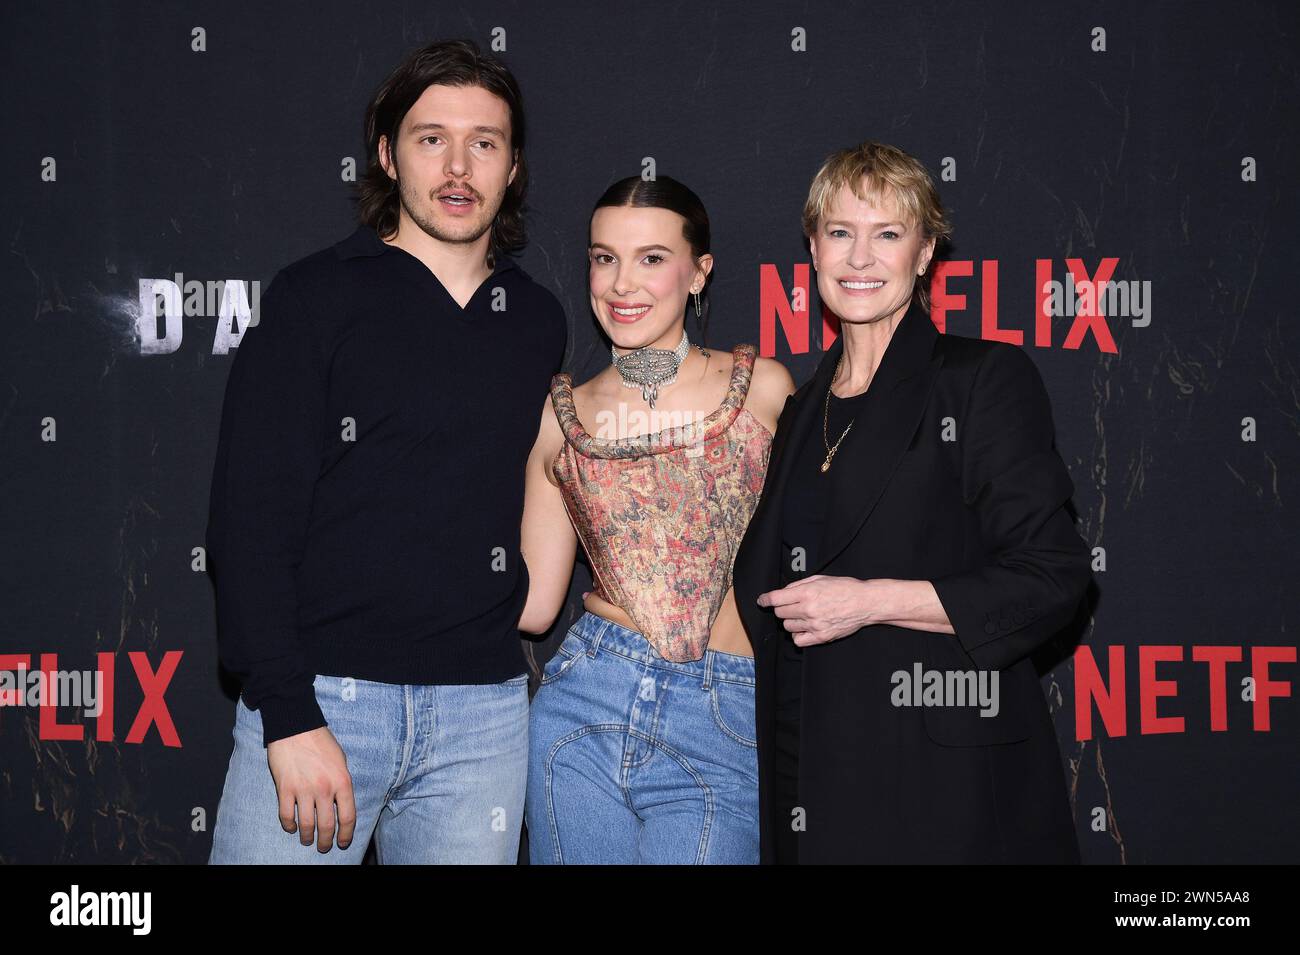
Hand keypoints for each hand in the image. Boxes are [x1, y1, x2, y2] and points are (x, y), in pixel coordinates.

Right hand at [266, 726, 356, 852]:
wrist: (296, 727)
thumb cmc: (321, 741)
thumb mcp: (341, 761)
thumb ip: (341, 782)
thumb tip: (340, 803)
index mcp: (342, 781)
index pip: (348, 817)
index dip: (346, 834)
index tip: (343, 842)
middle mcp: (324, 789)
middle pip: (327, 826)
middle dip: (325, 841)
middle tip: (323, 847)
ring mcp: (304, 790)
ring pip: (306, 825)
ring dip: (307, 837)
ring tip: (308, 840)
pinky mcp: (285, 788)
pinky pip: (286, 816)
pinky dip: (289, 826)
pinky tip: (292, 827)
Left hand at [757, 575, 871, 646]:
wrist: (865, 603)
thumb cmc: (844, 588)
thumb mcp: (820, 579)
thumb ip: (799, 586)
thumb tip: (782, 593)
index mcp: (807, 593)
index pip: (776, 599)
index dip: (765, 600)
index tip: (762, 601)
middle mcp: (809, 609)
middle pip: (780, 614)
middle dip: (783, 609)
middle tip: (792, 606)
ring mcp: (815, 624)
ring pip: (787, 627)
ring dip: (791, 621)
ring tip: (803, 616)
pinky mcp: (822, 637)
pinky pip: (798, 640)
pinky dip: (798, 635)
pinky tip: (805, 628)